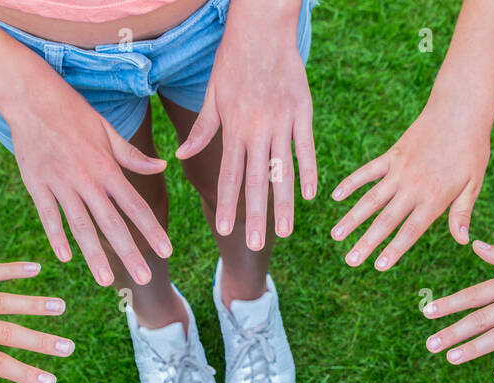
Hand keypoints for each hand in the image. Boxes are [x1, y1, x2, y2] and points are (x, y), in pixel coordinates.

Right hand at [6, 78, 171, 284]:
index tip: (167, 251)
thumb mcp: (107, 130)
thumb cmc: (73, 113)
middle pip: (112, 223)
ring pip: (81, 226)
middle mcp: (87, 180)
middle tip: (144, 279)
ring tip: (107, 282)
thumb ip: (132, 155)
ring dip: (94, 255)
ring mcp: (61, 184)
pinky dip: (56, 236)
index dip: (152, 229)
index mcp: (107, 168)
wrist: (32, 96)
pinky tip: (65, 258)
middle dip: (130, 252)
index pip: (135, 205)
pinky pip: (48, 215)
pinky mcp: (37, 184)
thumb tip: (162, 167)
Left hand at [176, 0, 315, 247]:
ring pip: (283, 171)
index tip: (225, 230)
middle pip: (256, 181)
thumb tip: (181, 157)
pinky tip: (311, 196)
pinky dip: (310, 171)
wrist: (262, 27)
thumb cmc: (233, 59)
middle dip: (255, 216)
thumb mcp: (212, 93)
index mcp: (233, 128)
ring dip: (283, 204)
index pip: (228, 176)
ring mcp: (282, 122)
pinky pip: (306, 148)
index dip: (227, 205)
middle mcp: (257, 130)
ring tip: (284, 232)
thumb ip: (202, 129)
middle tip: (255, 245)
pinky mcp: (303, 112)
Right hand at [331, 99, 490, 270]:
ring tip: (335, 235)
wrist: (460, 109)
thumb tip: (463, 241)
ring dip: (352, 218)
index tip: (378, 266)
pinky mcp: (391, 155)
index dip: (394, 249)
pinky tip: (335, 196)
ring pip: (370, 199)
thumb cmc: (471, 149)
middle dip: (366, 242)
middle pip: (385, 220)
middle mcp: (413, 187)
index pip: (411, 230)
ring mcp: (399, 170)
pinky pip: (367, 171)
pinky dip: (351, 182)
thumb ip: (462, 212)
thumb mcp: (474, 183)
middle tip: (350, 261)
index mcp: (434, 198)